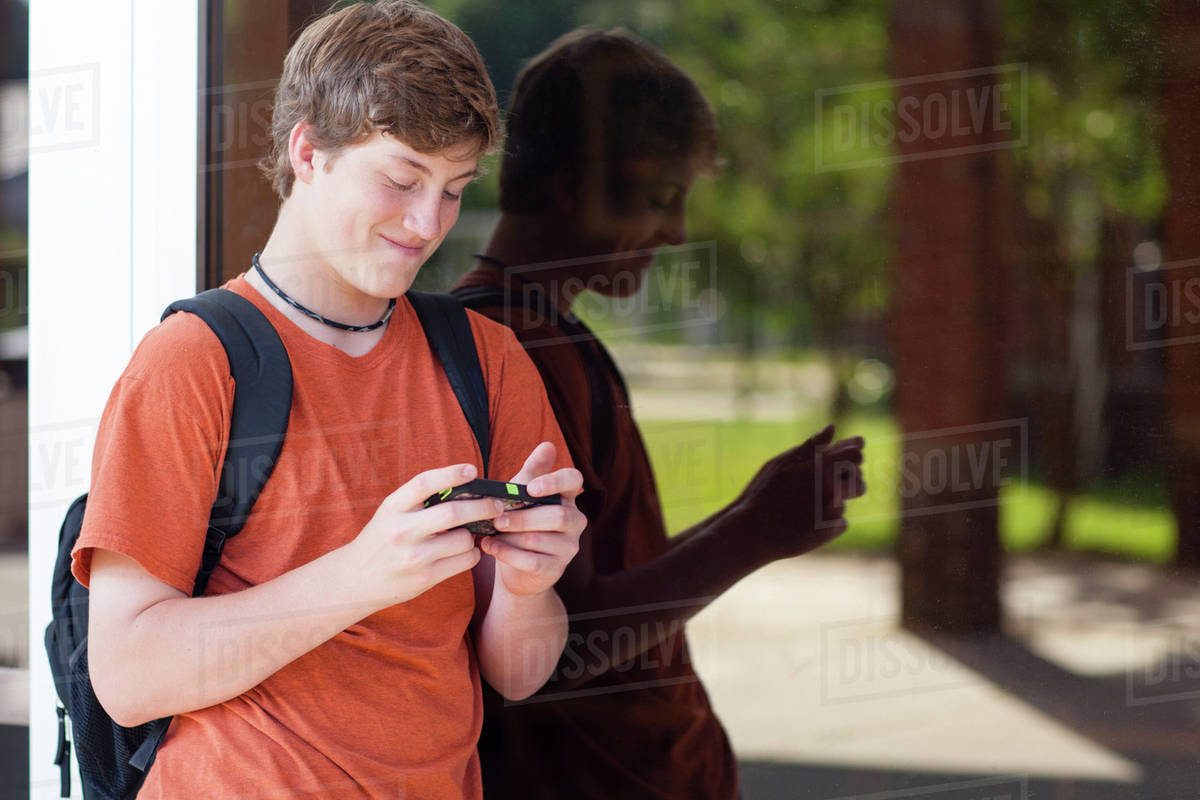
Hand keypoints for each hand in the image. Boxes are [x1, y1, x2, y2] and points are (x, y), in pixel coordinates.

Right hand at [344, 463, 502, 609]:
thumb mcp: (390, 513)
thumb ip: (419, 501)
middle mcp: (402, 530)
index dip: (451, 473)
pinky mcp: (424, 579)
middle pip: (453, 513)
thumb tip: (466, 489)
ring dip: (475, 535)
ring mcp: (414, 556)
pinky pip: (463, 562)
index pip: (425, 483)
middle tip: (496, 505)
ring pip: (463, 539)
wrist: (354, 579)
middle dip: (482, 507)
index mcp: (393, 507)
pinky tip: (465, 552)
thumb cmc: (381, 540)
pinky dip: (472, 554)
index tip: (472, 470)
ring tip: (472, 533)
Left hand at [479, 442, 584, 596]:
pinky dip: (508, 554)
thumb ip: (533, 471)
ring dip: (512, 537)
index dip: (555, 481)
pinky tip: (491, 548)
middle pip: (557, 515)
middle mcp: (575, 521)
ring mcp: (568, 547)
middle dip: (523, 517)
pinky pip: (533, 561)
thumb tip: (548, 445)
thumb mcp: (522, 495)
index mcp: (567, 497)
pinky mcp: (556, 569)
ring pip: (542, 539)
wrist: (517, 569)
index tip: (531, 489)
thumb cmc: (519, 523)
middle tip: (497, 518)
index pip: (574, 480)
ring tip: (490, 534)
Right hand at [732, 424, 866, 561]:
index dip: (851, 459)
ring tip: (807, 508)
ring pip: (845, 503)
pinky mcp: (832, 530)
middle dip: (847, 484)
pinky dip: (827, 525)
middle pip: (859, 481)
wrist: (752, 532)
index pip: (855, 455)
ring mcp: (833, 509)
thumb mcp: (781, 464)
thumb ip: (811, 446)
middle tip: (824, 490)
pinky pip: (840, 524)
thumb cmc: (763, 494)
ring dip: (833, 504)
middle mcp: (831, 486)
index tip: (843, 463)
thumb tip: (832, 428)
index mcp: (820, 465)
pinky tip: (806, 525)